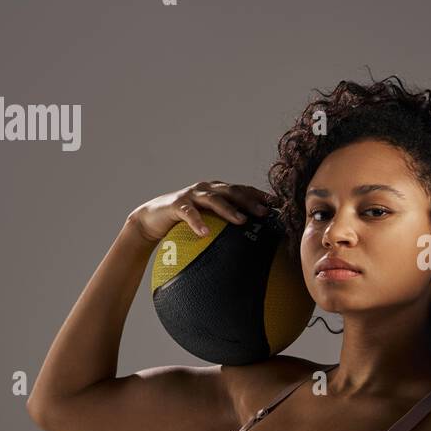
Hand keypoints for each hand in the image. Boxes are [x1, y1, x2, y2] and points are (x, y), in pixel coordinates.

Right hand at [128, 180, 272, 242]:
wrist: (152, 218)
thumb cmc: (186, 221)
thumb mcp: (210, 220)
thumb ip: (227, 224)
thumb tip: (255, 241)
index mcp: (218, 190)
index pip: (243, 190)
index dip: (260, 195)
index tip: (278, 205)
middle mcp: (206, 189)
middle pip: (232, 191)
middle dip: (250, 201)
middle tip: (265, 213)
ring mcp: (191, 195)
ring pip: (213, 199)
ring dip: (229, 209)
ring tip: (241, 221)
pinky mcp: (176, 205)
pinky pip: (188, 213)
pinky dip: (197, 222)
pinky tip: (205, 234)